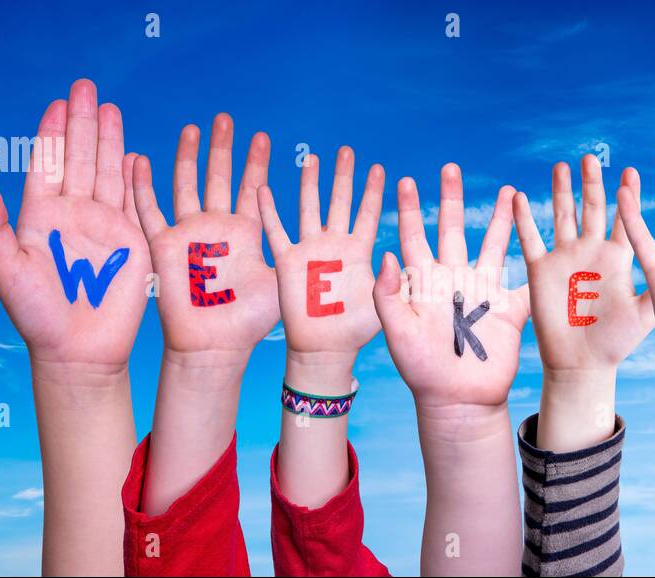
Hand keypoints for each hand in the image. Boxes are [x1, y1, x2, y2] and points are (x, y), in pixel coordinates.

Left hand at [0, 79, 150, 367]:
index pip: (46, 165)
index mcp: (39, 217)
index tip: (57, 103)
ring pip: (105, 172)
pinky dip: (132, 175)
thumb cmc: (37, 318)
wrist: (80, 352)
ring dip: (107, 139)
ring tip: (109, 107)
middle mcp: (71, 215)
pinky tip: (131, 153)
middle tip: (86, 86)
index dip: (51, 133)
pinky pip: (132, 201)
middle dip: (82, 122)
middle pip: (77, 158)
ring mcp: (102, 226)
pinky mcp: (129, 242)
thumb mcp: (8, 271)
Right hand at [130, 115, 279, 356]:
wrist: (214, 347)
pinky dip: (140, 187)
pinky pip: (148, 212)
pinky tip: (137, 160)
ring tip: (192, 129)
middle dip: (222, 148)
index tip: (263, 135)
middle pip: (218, 177)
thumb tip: (334, 239)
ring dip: (187, 157)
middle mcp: (215, 228)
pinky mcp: (164, 247)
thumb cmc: (250, 322)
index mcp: (245, 232)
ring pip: (185, 185)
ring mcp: (188, 235)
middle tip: (226, 118)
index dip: (256, 163)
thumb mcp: (283, 281)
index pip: (252, 187)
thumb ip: (301, 255)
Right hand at [257, 147, 384, 359]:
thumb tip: (394, 256)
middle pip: (338, 202)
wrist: (324, 350)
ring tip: (311, 158)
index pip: (368, 214)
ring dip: (309, 183)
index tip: (379, 167)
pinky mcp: (287, 263)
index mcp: (358, 252)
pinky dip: (267, 211)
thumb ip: (390, 283)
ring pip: (308, 209)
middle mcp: (333, 245)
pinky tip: (260, 187)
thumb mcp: (383, 306)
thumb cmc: (355, 332)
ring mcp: (310, 251)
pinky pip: (275, 233)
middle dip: (343, 176)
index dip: (373, 192)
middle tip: (347, 150)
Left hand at [373, 165, 527, 407]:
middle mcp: (453, 280)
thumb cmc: (421, 370)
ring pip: (495, 245)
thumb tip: (388, 254)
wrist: (457, 402)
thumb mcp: (397, 332)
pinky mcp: (508, 310)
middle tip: (450, 167)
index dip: (410, 210)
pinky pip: (528, 283)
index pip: (414, 237)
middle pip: (453, 230)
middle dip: (451, 199)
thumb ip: (389, 295)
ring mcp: (482, 293)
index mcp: (424, 283)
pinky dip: (541, 263)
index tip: (407, 181)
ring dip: (502, 219)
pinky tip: (552, 240)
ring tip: (510, 191)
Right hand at [513, 154, 653, 371]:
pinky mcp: (540, 271)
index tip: (631, 171)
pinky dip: (524, 219)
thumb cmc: (616, 342)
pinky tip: (519, 197)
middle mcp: (591, 252)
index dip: (626, 196)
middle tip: (591, 158)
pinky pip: (530, 239)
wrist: (580, 363)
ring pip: (562, 215)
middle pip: (591, 208)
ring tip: (561, 166)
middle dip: (591, 183)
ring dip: (561, 191)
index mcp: (618, 258)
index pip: (623, 219)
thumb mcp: (644, 314)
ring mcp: (565, 259)